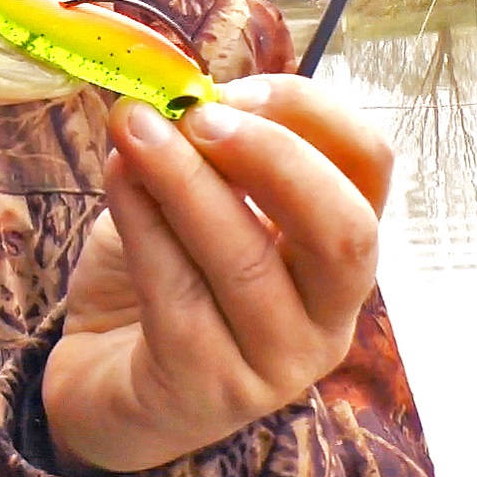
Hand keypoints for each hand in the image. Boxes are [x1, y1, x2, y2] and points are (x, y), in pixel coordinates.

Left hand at [42, 74, 391, 473]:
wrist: (106, 385)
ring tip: (133, 127)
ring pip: (248, 261)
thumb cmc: (164, 282)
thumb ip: (199, 154)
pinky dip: (142, 222)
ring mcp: (278, 362)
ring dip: (185, 180)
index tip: (235, 87)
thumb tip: (173, 95)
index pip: (370, 167)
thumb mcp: (190, 201)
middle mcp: (329, 313)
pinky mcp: (211, 389)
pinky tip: (116, 179)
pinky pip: (177, 293)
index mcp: (338, 249)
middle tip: (199, 115)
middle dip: (274, 156)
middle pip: (345, 228)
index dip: (311, 113)